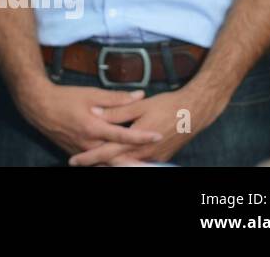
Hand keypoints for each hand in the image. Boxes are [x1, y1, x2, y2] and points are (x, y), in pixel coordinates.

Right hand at [14, 79, 163, 157]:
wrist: (37, 106)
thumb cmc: (64, 97)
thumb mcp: (90, 93)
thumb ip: (116, 97)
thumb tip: (139, 95)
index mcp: (93, 128)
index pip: (123, 135)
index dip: (142, 136)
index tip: (158, 135)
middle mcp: (88, 144)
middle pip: (117, 156)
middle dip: (136, 158)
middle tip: (155, 156)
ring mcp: (81, 151)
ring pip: (106, 162)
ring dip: (123, 162)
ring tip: (141, 162)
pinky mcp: (76, 153)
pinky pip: (96, 162)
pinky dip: (108, 162)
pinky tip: (120, 161)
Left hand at [65, 84, 223, 165]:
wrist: (195, 112)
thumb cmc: (167, 105)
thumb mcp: (139, 105)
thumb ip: (116, 110)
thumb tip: (95, 113)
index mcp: (136, 140)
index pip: (107, 152)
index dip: (89, 157)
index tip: (74, 160)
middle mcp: (144, 154)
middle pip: (115, 163)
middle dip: (96, 164)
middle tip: (77, 162)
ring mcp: (153, 158)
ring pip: (127, 165)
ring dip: (110, 164)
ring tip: (92, 162)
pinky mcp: (160, 157)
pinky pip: (138, 163)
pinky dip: (125, 163)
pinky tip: (116, 160)